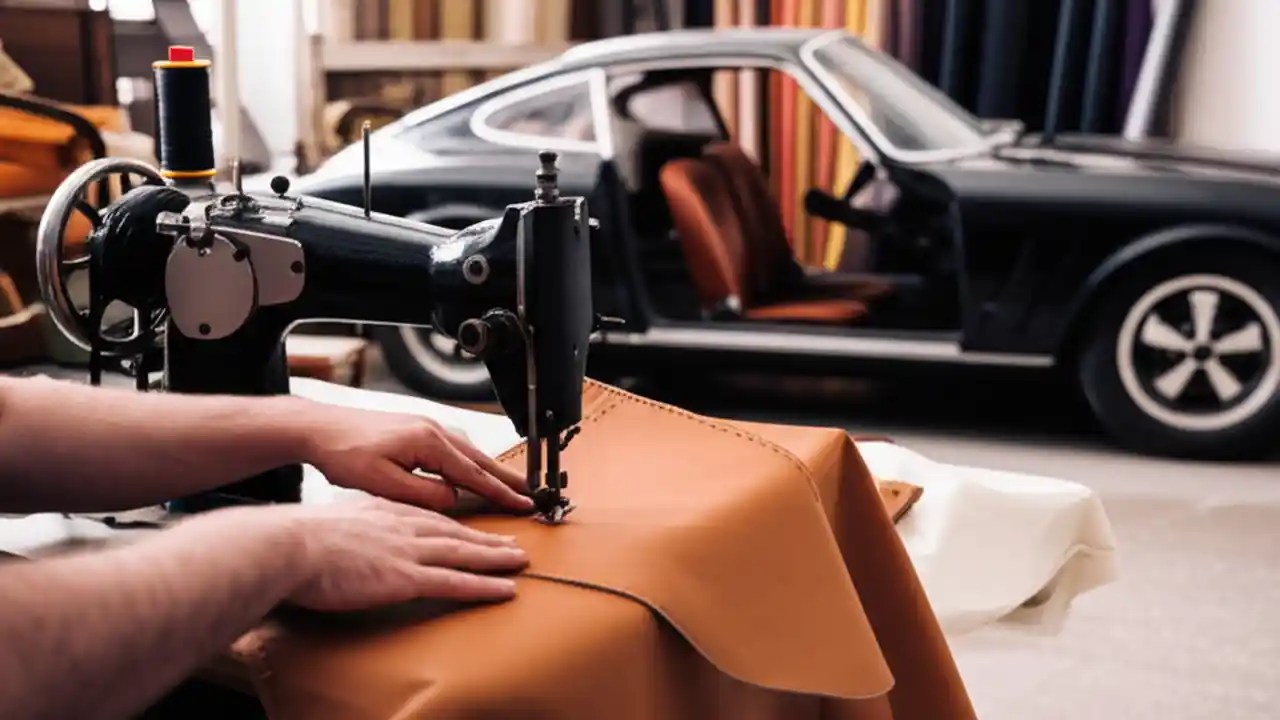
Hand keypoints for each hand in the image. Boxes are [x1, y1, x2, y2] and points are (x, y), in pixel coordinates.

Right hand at [274, 497, 528, 610]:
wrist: (291, 544)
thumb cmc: (301, 538)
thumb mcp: (335, 521)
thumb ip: (353, 527)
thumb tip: (350, 535)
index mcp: (386, 512)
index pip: (431, 518)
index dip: (457, 525)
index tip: (474, 528)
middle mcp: (404, 527)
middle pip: (456, 532)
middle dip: (487, 538)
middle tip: (511, 543)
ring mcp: (409, 551)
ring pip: (464, 553)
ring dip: (495, 558)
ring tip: (519, 561)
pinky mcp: (407, 577)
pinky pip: (456, 582)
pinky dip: (485, 585)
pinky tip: (505, 589)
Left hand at [298, 402, 532, 513]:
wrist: (319, 428)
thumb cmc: (344, 454)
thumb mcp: (384, 485)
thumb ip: (424, 495)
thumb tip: (453, 500)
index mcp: (429, 443)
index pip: (474, 475)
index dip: (500, 493)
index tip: (522, 505)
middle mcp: (433, 429)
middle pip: (480, 459)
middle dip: (507, 478)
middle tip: (531, 494)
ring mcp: (425, 426)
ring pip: (468, 452)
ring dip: (489, 470)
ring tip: (508, 486)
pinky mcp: (416, 428)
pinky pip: (454, 448)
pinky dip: (470, 462)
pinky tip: (470, 471)